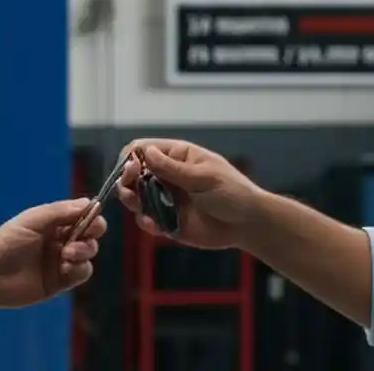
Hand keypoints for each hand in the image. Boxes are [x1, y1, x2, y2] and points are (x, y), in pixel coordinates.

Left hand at [0, 198, 104, 308]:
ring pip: (89, 253)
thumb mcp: (32, 220)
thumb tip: (91, 203)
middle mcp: (61, 239)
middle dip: (92, 233)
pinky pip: (82, 273)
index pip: (82, 214)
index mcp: (54, 222)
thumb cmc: (6, 242)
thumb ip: (61, 212)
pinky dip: (79, 269)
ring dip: (84, 251)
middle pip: (91, 233)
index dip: (92, 215)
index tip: (93, 217)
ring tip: (66, 254)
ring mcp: (62, 261)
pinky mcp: (61, 282)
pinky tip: (65, 268)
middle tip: (83, 236)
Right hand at [116, 138, 263, 249]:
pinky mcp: (167, 221)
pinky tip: (153, 224)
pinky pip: (147, 219)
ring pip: (136, 196)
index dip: (132, 158)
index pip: (144, 149)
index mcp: (178, 156)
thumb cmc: (232, 192)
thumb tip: (146, 152)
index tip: (131, 169)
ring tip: (137, 205)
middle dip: (127, 180)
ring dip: (132, 200)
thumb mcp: (204, 178)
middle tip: (129, 189)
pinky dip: (145, 221)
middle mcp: (167, 175)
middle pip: (134, 173)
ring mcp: (166, 198)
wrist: (247, 224)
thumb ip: (174, 169)